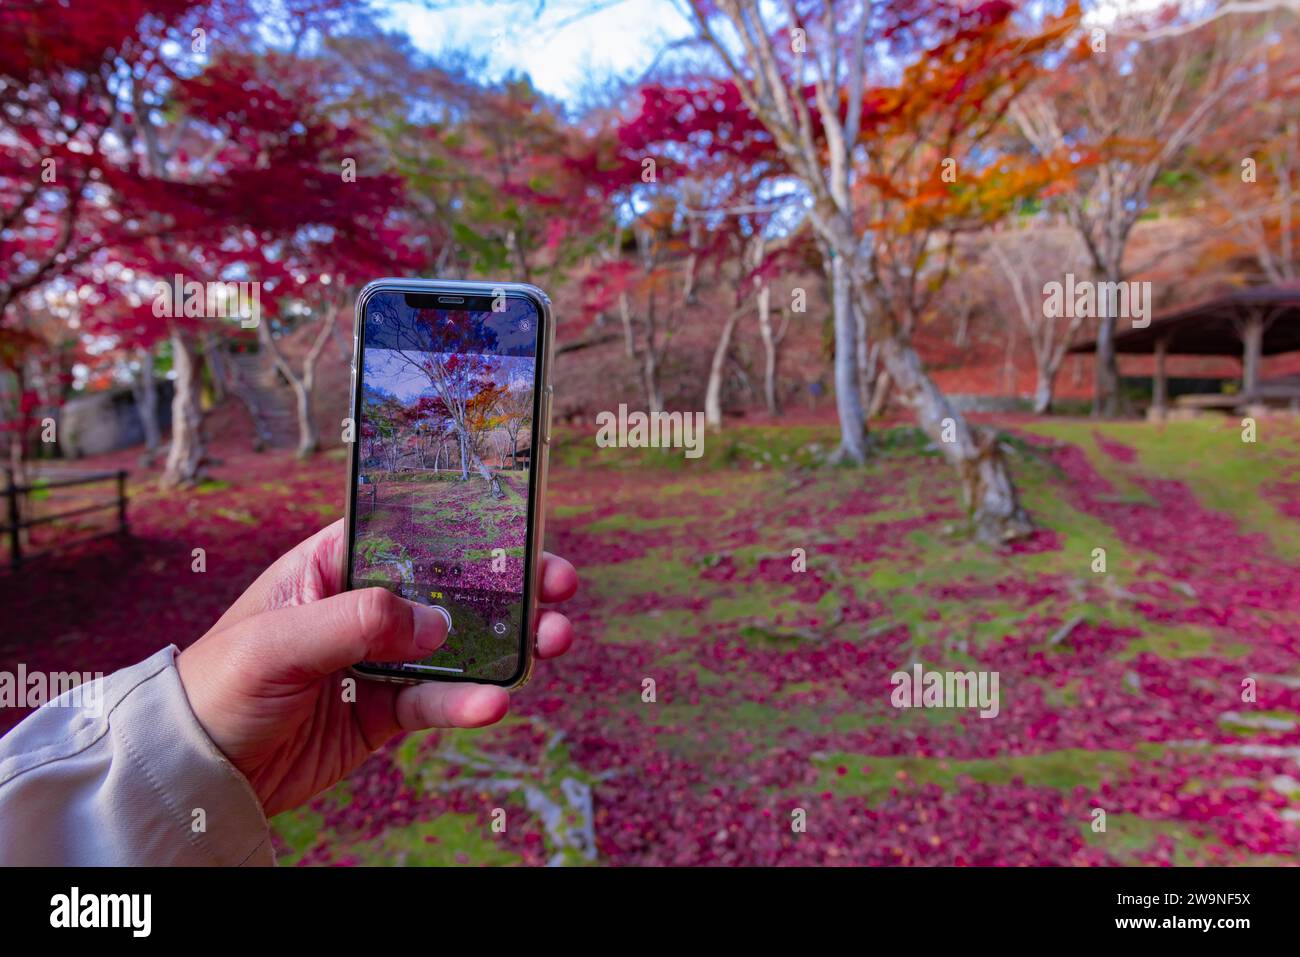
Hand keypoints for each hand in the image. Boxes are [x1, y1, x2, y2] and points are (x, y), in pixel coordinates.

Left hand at [176, 520, 577, 816]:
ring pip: (459, 645)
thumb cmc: (218, 685)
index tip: (520, 527)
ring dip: (510, 642)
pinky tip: (495, 703)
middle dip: (510, 584)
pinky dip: (469, 703)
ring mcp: (379, 660)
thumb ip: (356, 622)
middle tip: (559, 586)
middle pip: (452, 586)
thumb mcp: (278, 640)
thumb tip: (437, 622)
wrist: (196, 772)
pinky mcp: (385, 713)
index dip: (469, 526)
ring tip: (555, 641)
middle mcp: (364, 606)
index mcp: (333, 565)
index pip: (412, 531)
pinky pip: (438, 702)